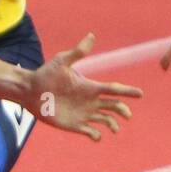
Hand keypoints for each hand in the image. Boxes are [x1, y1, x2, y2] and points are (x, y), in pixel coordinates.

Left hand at [26, 33, 142, 140]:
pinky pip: (91, 132)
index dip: (128, 91)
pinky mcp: (74, 125)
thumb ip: (78, 51)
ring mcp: (84, 113)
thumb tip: (91, 35)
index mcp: (90, 87)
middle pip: (114, 106)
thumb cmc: (45, 74)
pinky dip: (97, 136)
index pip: (114, 89)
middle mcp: (90, 101)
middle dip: (124, 111)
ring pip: (106, 121)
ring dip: (113, 125)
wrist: (29, 90)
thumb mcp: (62, 61)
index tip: (140, 94)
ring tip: (113, 128)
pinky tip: (96, 136)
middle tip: (127, 115)